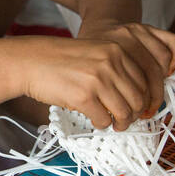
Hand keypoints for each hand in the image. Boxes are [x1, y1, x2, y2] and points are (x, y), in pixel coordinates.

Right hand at [11, 22, 174, 130]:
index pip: (145, 81)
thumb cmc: (60, 60)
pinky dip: (101, 124)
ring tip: (112, 124)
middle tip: (124, 121)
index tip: (136, 108)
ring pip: (124, 112)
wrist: (29, 62)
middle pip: (138, 99)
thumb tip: (134, 98)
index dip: (143, 100)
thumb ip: (115, 69)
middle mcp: (110, 63)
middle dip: (134, 115)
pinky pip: (103, 120)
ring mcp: (97, 80)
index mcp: (116, 50)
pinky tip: (94, 119)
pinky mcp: (83, 97)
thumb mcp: (94, 53)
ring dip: (120, 123)